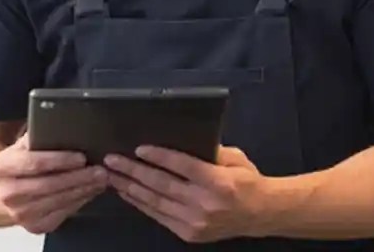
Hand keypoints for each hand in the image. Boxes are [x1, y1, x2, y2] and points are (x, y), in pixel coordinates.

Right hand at [0, 134, 108, 233]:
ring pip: (59, 201)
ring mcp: (20, 213)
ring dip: (83, 190)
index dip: (60, 160)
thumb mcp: (21, 146)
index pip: (34, 163)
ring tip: (100, 179)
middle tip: (99, 170)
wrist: (2, 192)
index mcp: (3, 167)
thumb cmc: (18, 164)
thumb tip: (65, 129)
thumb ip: (38, 137)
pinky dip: (79, 201)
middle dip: (78, 177)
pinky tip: (90, 191)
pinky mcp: (34, 227)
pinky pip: (62, 213)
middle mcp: (9, 193)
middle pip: (50, 185)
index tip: (81, 157)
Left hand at [104, 145, 266, 243]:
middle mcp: (205, 204)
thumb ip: (209, 151)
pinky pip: (159, 216)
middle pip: (162, 184)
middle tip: (112, 160)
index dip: (158, 156)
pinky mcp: (189, 233)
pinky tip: (128, 192)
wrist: (260, 214)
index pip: (182, 166)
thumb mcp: (234, 158)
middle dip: (133, 171)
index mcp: (218, 182)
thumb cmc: (246, 181)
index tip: (138, 148)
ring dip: (130, 188)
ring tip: (112, 176)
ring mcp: (196, 222)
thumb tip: (180, 140)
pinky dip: (141, 204)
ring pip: (156, 202)